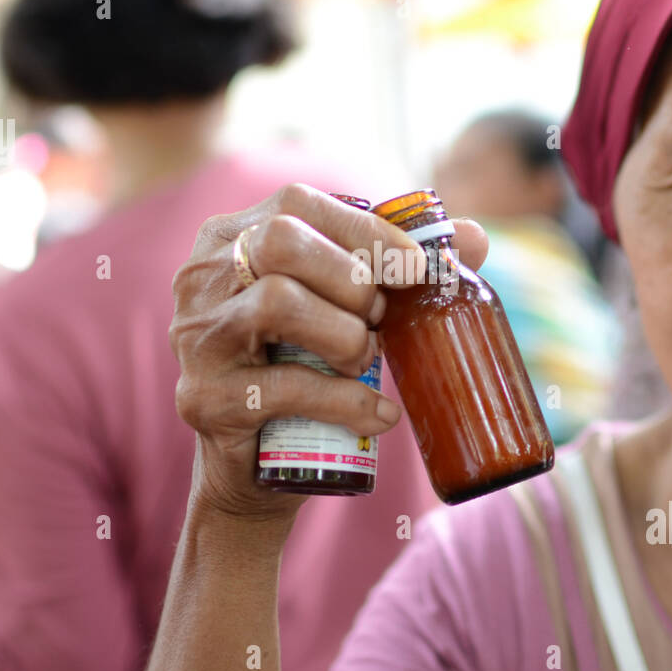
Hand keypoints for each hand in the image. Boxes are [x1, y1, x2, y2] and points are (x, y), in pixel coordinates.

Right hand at [169, 183, 486, 530]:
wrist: (254, 467)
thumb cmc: (303, 368)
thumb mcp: (343, 309)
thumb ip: (398, 268)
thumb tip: (476, 235)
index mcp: (230, 238)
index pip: (295, 203)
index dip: (364, 228)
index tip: (415, 268)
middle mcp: (199, 278)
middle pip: (281, 241)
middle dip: (351, 280)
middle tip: (380, 320)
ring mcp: (195, 338)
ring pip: (277, 302)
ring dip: (345, 334)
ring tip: (366, 360)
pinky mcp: (203, 399)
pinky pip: (283, 385)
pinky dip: (344, 399)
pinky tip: (376, 413)